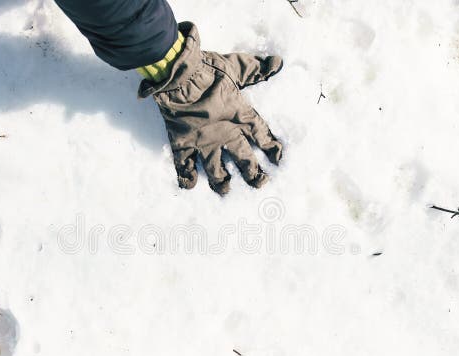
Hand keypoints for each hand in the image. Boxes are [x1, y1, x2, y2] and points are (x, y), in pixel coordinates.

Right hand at [139, 22, 283, 194]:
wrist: (180, 75)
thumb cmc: (209, 70)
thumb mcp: (237, 66)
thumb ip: (257, 69)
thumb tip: (278, 62)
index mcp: (241, 116)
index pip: (263, 136)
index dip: (273, 148)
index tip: (278, 158)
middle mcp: (226, 133)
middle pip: (244, 159)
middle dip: (253, 173)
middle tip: (259, 183)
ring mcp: (204, 141)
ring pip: (216, 169)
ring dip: (222, 181)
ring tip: (226, 190)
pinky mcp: (183, 143)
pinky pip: (184, 165)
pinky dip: (186, 177)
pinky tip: (190, 185)